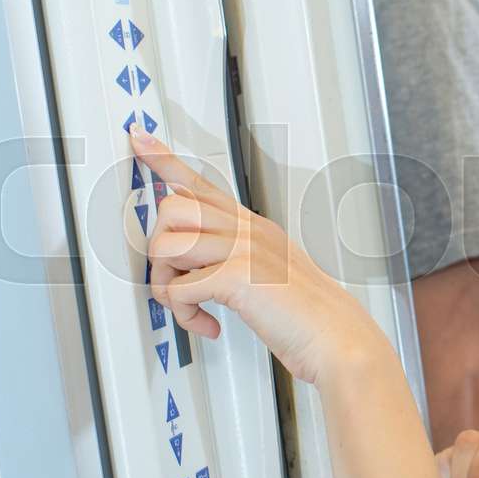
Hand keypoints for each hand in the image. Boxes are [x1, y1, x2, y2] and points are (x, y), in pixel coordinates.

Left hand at [130, 129, 393, 389]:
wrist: (338, 339)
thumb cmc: (310, 318)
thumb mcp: (274, 275)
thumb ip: (238, 261)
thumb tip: (196, 268)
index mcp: (255, 228)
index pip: (202, 183)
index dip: (165, 158)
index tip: (140, 138)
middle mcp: (248, 231)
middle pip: (171, 209)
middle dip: (160, 251)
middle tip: (177, 282)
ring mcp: (244, 250)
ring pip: (166, 246)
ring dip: (167, 285)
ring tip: (192, 306)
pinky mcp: (237, 278)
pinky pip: (179, 289)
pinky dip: (185, 314)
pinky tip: (207, 324)